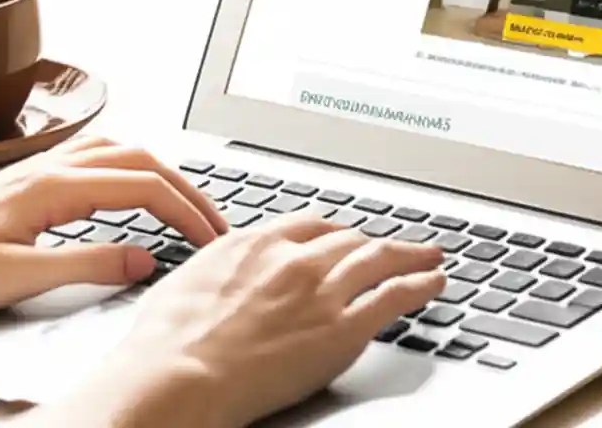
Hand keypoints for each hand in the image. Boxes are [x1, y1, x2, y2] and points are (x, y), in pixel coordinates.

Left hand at [0, 136, 230, 318]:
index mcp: (54, 186)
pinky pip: (96, 156)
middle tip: (214, 223)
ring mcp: (40, 167)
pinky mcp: (29, 178)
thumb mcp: (18, 277)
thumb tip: (145, 257)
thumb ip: (87, 264)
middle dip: (187, 189)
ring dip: (161, 173)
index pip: (144, 187)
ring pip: (120, 151)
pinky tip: (129, 185)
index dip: (187, 212)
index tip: (212, 240)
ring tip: (184, 203)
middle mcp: (51, 166)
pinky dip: (130, 167)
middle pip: (142, 161)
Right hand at [53, 214, 444, 427]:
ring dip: (411, 256)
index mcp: (255, 243)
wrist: (179, 374)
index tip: (345, 238)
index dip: (335, 233)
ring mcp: (322, 290)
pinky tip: (434, 282)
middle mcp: (294, 258)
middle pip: (349, 240)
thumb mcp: (186, 283)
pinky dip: (420, 285)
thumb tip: (218, 276)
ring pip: (379, 260)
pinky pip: (394, 297)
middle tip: (392, 247)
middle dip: (374, 244)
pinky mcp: (342, 328)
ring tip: (431, 256)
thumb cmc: (167, 341)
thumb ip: (217, 271)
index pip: (310, 226)